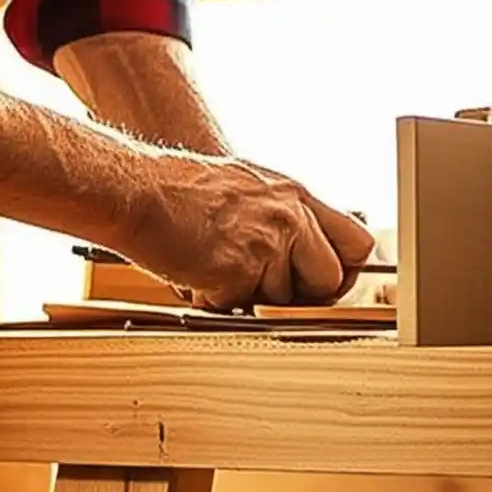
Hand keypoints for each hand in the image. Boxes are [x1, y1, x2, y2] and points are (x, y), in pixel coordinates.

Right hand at [119, 154, 375, 310]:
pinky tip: (193, 272)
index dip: (342, 269)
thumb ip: (276, 214)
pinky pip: (236, 307)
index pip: (356, 242)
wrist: (135, 190)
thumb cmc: (173, 186)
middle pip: (330, 279)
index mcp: (293, 195)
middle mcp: (289, 218)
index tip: (322, 281)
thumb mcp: (242, 184)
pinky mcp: (238, 272)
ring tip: (212, 266)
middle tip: (264, 286)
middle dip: (301, 293)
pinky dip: (213, 298)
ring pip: (280, 300)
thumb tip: (292, 250)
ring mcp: (267, 246)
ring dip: (248, 295)